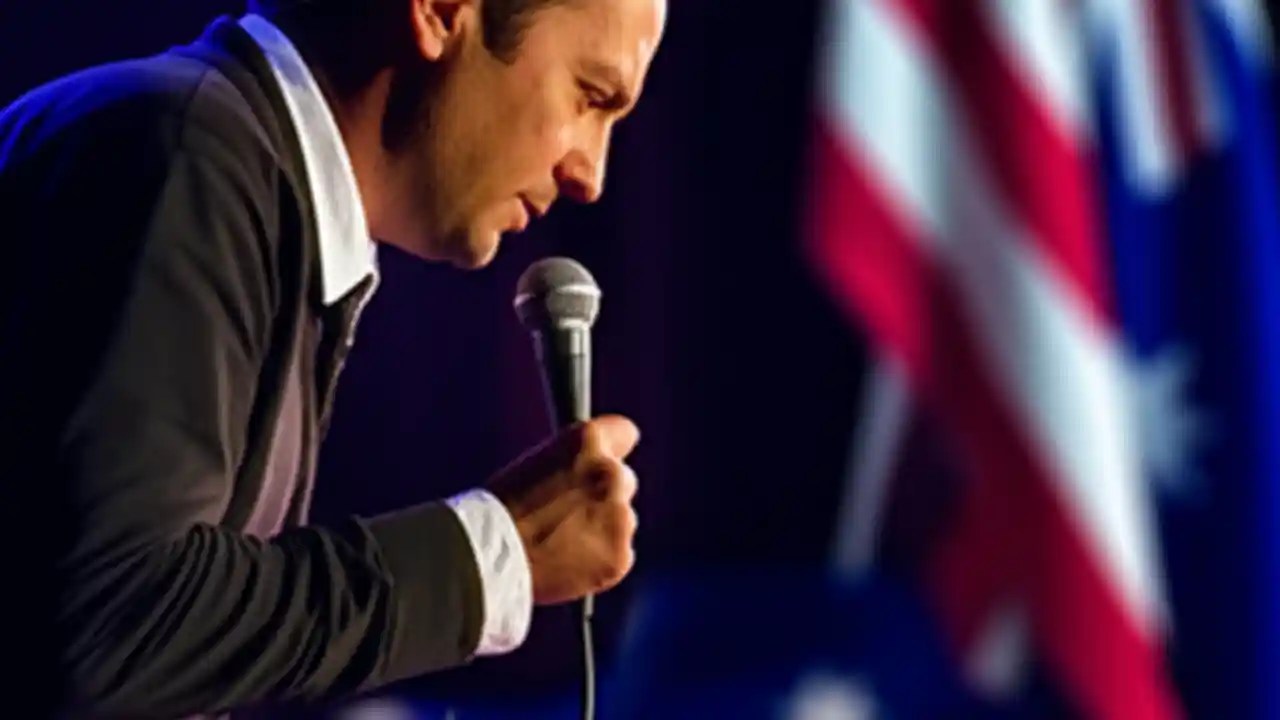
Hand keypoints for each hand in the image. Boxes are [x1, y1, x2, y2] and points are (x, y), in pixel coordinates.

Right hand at [487, 415, 639, 605]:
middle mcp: (610, 473)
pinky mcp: (620, 555)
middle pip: (624, 481)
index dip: (611, 448)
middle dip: (604, 495)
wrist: (488, 559)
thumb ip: (571, 464)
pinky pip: (619, 554)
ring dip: (603, 529)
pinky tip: (568, 564)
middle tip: (569, 514)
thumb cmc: (500, 510)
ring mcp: (620, 517)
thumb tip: (587, 471)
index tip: (603, 461)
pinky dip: (600, 560)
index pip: (624, 432)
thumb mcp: (535, 465)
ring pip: (622, 521)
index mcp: (587, 441)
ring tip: (561, 544)